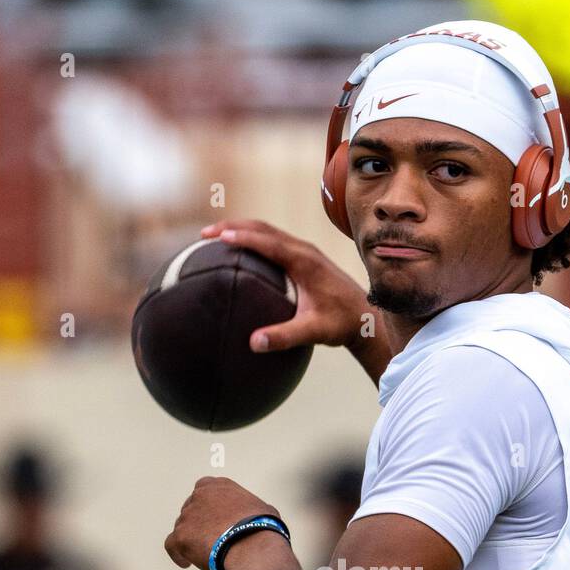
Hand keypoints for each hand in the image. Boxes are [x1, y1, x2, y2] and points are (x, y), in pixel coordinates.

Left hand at [165, 476, 281, 569]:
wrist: (253, 547)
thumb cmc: (264, 529)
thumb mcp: (262, 509)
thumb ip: (250, 509)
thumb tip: (256, 518)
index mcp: (218, 486)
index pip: (204, 490)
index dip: (207, 506)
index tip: (213, 517)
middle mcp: (200, 496)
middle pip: (191, 511)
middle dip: (198, 524)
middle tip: (208, 539)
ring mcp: (188, 516)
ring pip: (182, 528)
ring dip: (190, 540)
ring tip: (204, 555)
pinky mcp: (181, 536)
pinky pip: (172, 545)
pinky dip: (178, 554)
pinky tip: (186, 563)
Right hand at [199, 219, 391, 382]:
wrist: (365, 316)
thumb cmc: (340, 324)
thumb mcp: (312, 332)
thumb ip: (284, 337)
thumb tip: (253, 343)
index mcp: (304, 262)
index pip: (268, 242)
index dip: (242, 237)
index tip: (218, 237)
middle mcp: (303, 250)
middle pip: (263, 229)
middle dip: (233, 227)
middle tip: (204, 234)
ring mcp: (304, 251)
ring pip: (267, 231)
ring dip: (241, 229)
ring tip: (214, 237)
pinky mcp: (304, 257)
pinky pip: (273, 240)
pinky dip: (252, 239)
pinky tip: (240, 251)